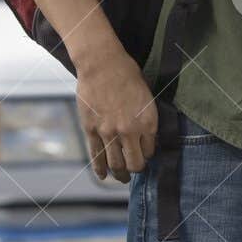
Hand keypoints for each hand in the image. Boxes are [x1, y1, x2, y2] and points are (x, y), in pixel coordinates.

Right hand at [72, 39, 158, 182]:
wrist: (102, 64)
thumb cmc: (127, 75)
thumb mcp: (147, 97)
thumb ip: (147, 119)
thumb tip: (146, 137)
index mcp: (148, 122)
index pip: (150, 151)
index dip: (147, 155)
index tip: (144, 154)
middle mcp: (129, 131)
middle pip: (135, 164)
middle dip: (135, 170)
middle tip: (134, 172)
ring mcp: (108, 132)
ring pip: (116, 164)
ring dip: (119, 174)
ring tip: (121, 177)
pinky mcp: (92, 130)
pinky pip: (96, 157)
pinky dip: (100, 169)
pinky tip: (103, 175)